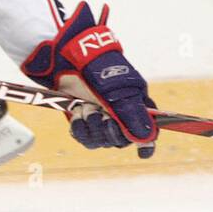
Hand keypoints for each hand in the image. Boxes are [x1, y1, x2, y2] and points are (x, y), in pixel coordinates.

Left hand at [21, 1, 157, 157]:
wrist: (66, 57)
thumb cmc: (97, 70)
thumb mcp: (119, 91)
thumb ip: (132, 115)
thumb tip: (146, 138)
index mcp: (136, 103)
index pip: (147, 130)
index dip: (146, 143)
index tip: (142, 154)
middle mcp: (120, 112)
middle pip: (121, 139)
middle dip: (109, 130)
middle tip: (100, 114)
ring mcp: (100, 115)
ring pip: (102, 140)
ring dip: (92, 128)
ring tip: (85, 108)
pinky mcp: (82, 118)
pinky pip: (85, 137)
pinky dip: (80, 129)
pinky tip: (76, 115)